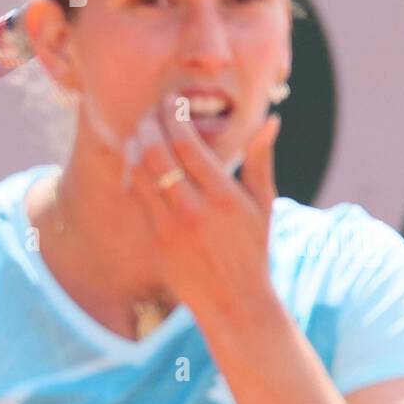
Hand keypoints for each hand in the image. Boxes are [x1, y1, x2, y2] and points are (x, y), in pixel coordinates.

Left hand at [126, 93, 279, 319]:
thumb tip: (271, 120)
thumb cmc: (253, 248)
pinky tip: (137, 159)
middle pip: (157, 152)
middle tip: (151, 111)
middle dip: (150, 123)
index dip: (175, 116)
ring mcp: (171, 225)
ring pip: (140, 171)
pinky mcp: (156, 239)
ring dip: (136, 144)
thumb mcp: (263, 203)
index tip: (172, 101)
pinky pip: (136, 195)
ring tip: (141, 130)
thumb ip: (260, 159)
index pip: (189, 143)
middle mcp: (195, 209)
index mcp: (224, 196)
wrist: (234, 302)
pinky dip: (132, 171)